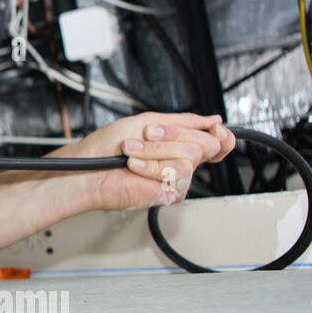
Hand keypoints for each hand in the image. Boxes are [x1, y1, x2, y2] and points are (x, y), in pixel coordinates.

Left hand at [56, 112, 235, 210]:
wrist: (90, 168)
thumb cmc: (107, 147)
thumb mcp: (148, 121)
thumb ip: (183, 121)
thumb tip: (212, 119)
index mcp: (177, 144)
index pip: (216, 142)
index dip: (222, 135)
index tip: (215, 126)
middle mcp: (179, 161)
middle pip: (206, 143)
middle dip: (172, 135)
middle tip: (146, 136)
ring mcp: (176, 178)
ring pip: (190, 155)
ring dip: (156, 149)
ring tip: (133, 152)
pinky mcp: (170, 193)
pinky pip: (177, 171)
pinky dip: (152, 165)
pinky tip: (135, 167)